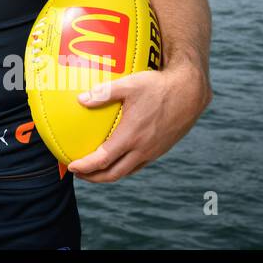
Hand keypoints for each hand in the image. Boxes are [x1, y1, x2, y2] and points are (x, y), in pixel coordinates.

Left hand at [67, 66, 212, 181]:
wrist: (190, 92)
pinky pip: (139, 164)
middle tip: (78, 174)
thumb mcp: (129, 85)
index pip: (103, 159)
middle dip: (94, 178)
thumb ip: (103, 93)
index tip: (71, 167)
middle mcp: (143, 149)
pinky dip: (124, 166)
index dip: (85, 167)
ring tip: (94, 170)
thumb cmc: (158, 86)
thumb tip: (80, 99)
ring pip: (128, 171)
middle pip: (114, 174)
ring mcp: (153, 151)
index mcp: (131, 136)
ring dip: (109, 174)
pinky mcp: (161, 149)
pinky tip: (118, 157)